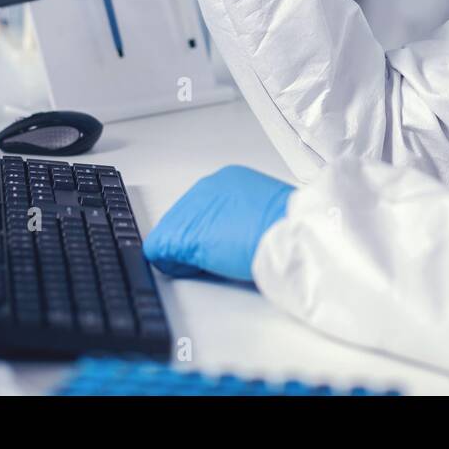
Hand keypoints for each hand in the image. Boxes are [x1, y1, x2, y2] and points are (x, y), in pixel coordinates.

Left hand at [144, 165, 293, 281]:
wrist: (289, 233)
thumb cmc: (288, 227)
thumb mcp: (268, 211)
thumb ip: (249, 215)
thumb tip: (241, 232)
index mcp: (230, 180)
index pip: (204, 207)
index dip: (211, 231)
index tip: (224, 243)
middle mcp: (206, 188)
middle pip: (184, 219)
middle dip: (196, 240)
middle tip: (219, 256)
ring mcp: (191, 210)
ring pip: (171, 234)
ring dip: (187, 252)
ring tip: (214, 263)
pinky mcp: (180, 234)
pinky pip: (159, 250)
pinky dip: (173, 264)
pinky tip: (197, 268)